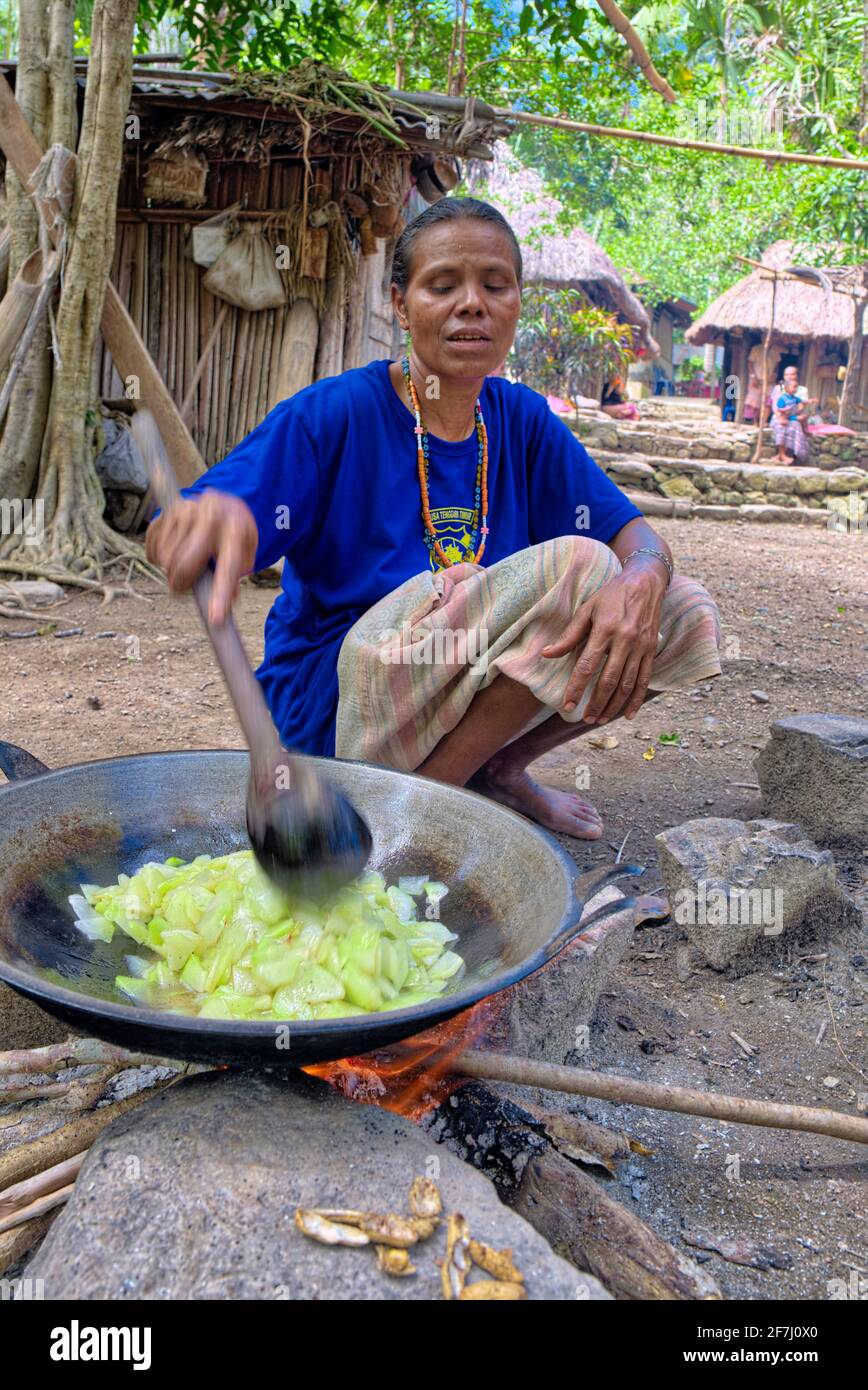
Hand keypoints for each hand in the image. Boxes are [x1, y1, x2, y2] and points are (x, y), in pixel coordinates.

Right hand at [145, 490, 257, 624]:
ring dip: (169, 569)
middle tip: (181, 588)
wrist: (225, 501)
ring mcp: (186, 511)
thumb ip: (234, 580)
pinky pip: (152, 546)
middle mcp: (211, 517)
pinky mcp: (167, 511)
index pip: (227, 568)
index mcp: (236, 530)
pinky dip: (157, 556)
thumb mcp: (245, 554)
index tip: (215, 619)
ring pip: (165, 558)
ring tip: (183, 562)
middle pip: (183, 564)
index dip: (220, 596)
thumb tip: (219, 609)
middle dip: (179, 583)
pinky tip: (171, 551)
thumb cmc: (234, 535)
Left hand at [541, 560, 667, 723]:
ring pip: (626, 684)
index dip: (576, 688)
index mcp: (605, 630)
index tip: (567, 706)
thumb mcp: (587, 609)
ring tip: (600, 718)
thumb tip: (547, 654)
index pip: (587, 666)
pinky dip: (636, 699)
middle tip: (585, 718)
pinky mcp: (651, 651)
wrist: (646, 583)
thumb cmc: (611, 595)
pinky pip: (644, 680)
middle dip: (596, 703)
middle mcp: (625, 640)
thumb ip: (569, 635)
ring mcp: (641, 647)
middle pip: (608, 680)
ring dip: (613, 705)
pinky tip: (627, 714)